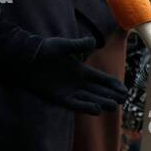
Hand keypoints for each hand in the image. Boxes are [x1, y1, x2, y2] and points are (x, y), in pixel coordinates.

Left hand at [0, 31, 126, 113]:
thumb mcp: (63, 46)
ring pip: (89, 99)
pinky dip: (85, 107)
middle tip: (122, 100)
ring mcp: (69, 90)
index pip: (102, 80)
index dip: (113, 85)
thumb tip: (93, 41)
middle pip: (99, 91)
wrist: (26, 58)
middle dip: (110, 96)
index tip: (125, 91)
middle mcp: (77, 82)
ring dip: (101, 102)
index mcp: (82, 70)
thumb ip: (78, 45)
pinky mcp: (58, 97)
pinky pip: (74, 104)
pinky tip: (97, 109)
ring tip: (113, 106)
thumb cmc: (44, 50)